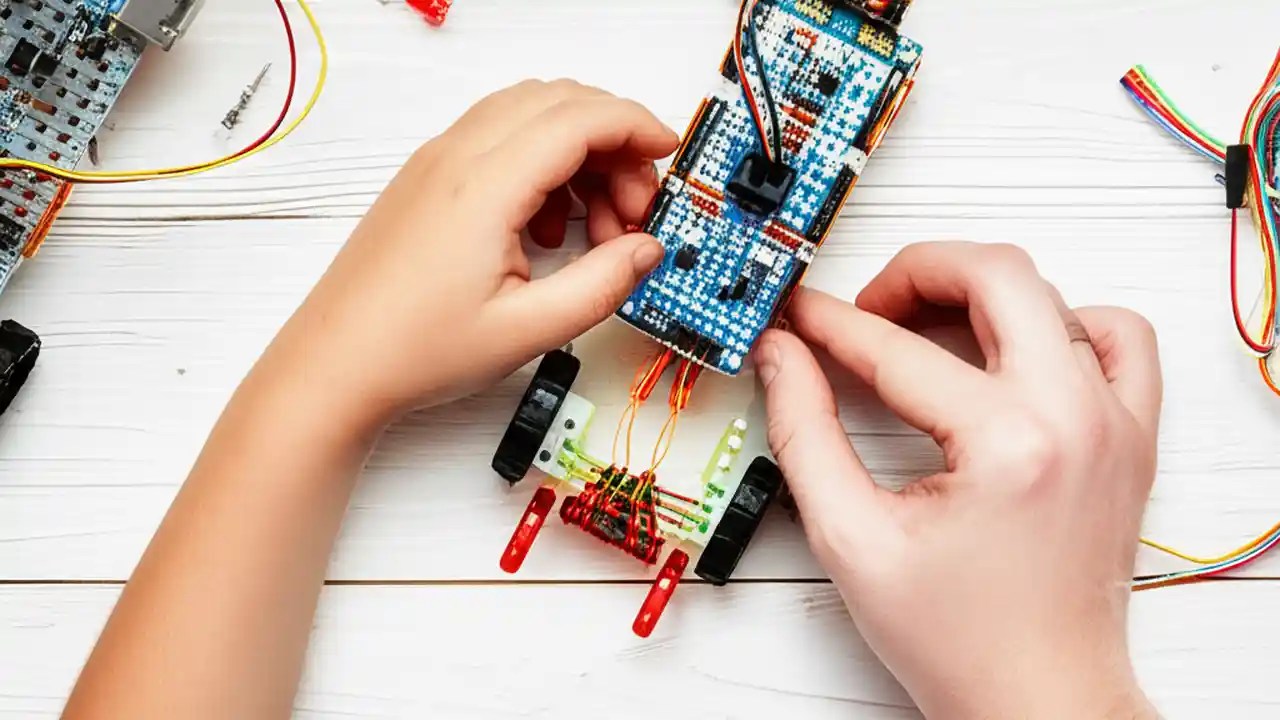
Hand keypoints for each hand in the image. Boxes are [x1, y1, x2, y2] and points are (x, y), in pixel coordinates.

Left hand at [265, 80, 676, 428]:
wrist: (335, 366)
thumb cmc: (412, 350)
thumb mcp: (528, 331)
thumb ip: (601, 285)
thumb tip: (646, 251)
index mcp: (484, 186)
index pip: (579, 119)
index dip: (636, 126)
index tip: (669, 151)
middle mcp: (456, 158)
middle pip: (558, 102)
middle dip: (614, 141)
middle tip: (637, 208)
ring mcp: (436, 164)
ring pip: (528, 115)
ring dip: (579, 152)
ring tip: (598, 227)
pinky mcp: (426, 181)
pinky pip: (499, 141)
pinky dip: (543, 165)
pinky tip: (549, 230)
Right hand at [755, 242, 1162, 718]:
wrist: (1039, 696)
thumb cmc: (958, 640)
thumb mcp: (852, 537)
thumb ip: (805, 433)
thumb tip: (781, 357)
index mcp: (1006, 443)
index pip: (895, 349)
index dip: (828, 325)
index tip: (795, 315)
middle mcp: (1073, 417)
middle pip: (996, 276)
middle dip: (914, 273)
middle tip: (865, 307)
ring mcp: (1113, 422)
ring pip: (1052, 295)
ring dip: (981, 294)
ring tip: (927, 325)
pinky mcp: (1130, 437)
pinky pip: (1118, 339)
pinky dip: (1064, 322)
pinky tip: (1014, 350)